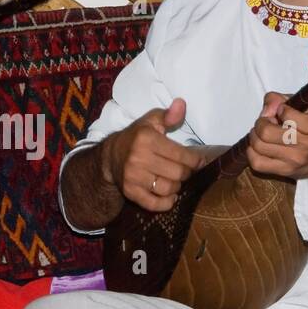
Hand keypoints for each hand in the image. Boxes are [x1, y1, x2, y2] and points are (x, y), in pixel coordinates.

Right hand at [101, 98, 207, 212]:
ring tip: (174, 180)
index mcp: (146, 139)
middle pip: (178, 174)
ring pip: (168, 189)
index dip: (195, 160)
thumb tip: (181, 104)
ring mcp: (133, 177)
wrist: (110, 156)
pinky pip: (154, 204)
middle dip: (185, 173)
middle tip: (184, 170)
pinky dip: (166, 202)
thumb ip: (168, 115)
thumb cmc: (136, 137)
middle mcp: (139, 158)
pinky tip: (170, 196)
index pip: (181, 155)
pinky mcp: (130, 192)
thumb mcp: (150, 122)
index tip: (197, 161)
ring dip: (176, 186)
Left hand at [246, 91, 307, 180]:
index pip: (285, 113)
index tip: (282, 110)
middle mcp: (304, 144)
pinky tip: (259, 147)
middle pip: (266, 132)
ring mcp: (293, 160)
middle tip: (266, 122)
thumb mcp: (307, 109)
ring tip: (262, 134)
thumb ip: (284, 99)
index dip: (279, 108)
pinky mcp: (284, 171)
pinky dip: (252, 152)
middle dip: (260, 123)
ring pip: (259, 146)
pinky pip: (257, 163)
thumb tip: (266, 108)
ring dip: (255, 136)